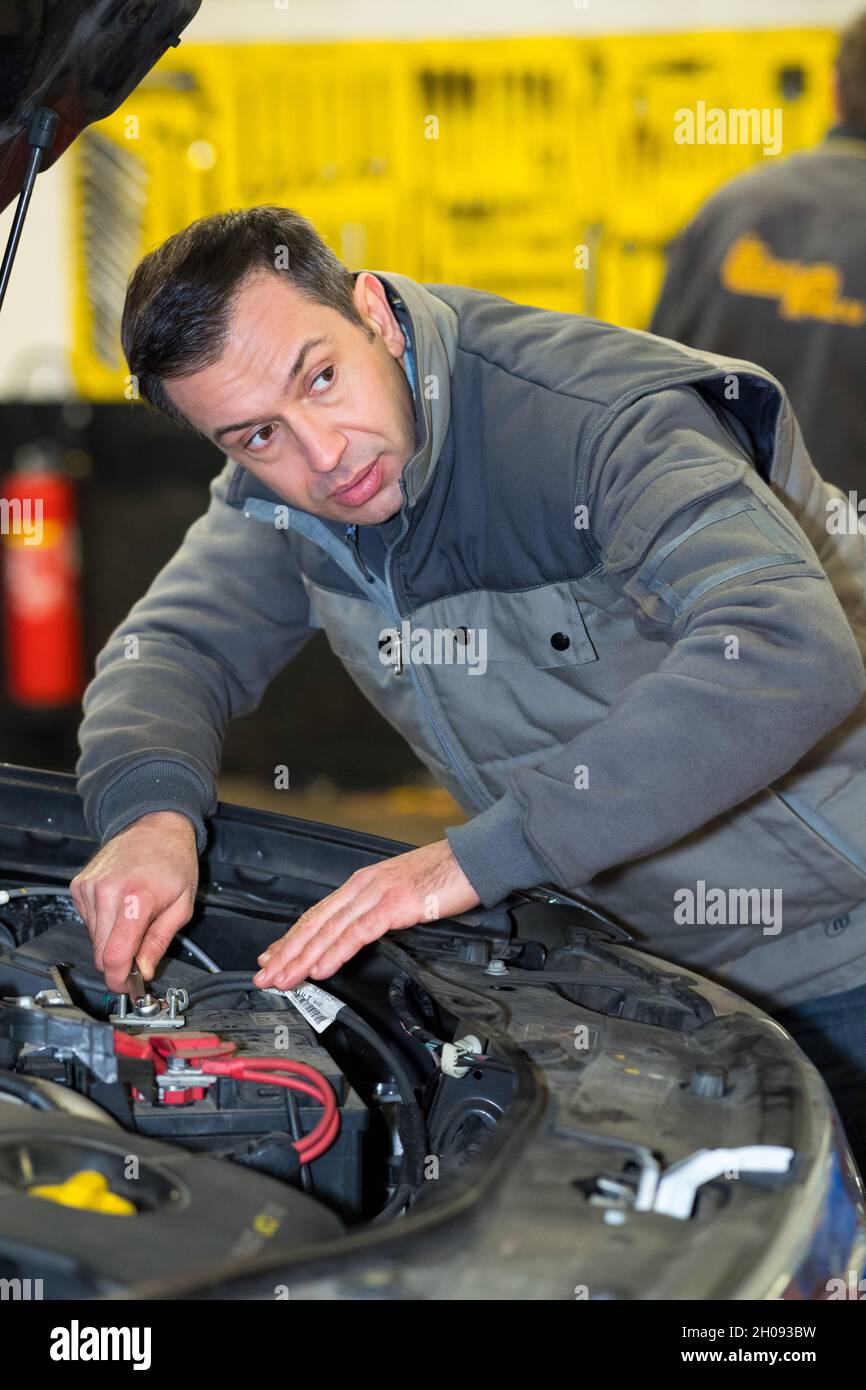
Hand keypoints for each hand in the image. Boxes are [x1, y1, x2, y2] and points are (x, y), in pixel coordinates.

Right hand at [69, 811, 198, 992]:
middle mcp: (106, 893)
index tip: (127, 988)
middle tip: (138, 957)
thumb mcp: (182, 905)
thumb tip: (144, 971)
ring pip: (94, 938)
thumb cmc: (173, 861)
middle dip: (118, 962)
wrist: (155, 825)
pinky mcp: (79, 885)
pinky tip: (120, 906)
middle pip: (101, 952)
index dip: (119, 980)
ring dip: (112, 940)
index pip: (115, 956)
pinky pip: (88, 920)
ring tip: (134, 918)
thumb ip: (159, 942)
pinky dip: (103, 922)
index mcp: (136, 900)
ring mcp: (89, 888)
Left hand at [252, 839, 479, 990]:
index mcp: (363, 882)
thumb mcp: (403, 893)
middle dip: (287, 952)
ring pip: (329, 930)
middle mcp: (363, 885)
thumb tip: (363, 933)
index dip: (293, 938)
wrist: (475, 859)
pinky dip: (335, 952)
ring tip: (283, 978)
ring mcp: (377, 894)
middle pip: (316, 923)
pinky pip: (358, 932)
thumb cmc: (445, 877)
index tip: (274, 957)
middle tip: (265, 976)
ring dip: (302, 957)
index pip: (319, 914)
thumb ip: (379, 911)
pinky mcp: (394, 904)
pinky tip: (320, 968)